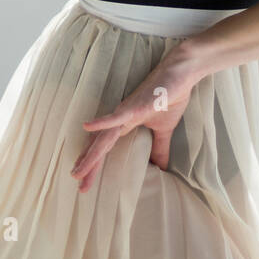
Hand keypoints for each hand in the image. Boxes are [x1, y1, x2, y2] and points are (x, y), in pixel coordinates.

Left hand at [70, 46, 203, 192]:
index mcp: (125, 124)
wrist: (181, 73)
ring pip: (104, 136)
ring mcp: (126, 111)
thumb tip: (160, 169)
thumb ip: (160, 147)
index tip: (85, 182)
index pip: (106, 147)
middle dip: (89, 166)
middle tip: (79, 185)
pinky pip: (117, 116)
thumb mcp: (165, 129)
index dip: (95, 164)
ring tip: (78, 170)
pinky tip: (86, 126)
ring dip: (91, 154)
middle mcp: (120, 118)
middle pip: (100, 145)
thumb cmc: (171, 96)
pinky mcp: (135, 105)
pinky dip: (102, 122)